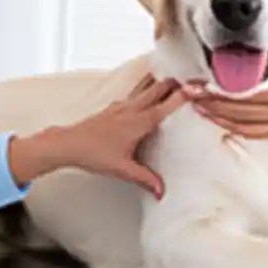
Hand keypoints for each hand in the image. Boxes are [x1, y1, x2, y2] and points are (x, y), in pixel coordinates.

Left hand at [8, 75, 185, 197]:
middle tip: (192, 78)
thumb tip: (162, 191)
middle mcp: (132, 109)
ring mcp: (121, 106)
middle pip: (158, 89)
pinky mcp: (113, 107)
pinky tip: (144, 91)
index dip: (184, 96)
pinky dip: (144, 87)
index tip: (198, 88)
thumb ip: (145, 179)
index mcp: (139, 122)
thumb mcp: (123, 169)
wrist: (68, 143)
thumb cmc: (93, 153)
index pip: (167, 105)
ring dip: (159, 81)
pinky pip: (133, 92)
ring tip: (172, 76)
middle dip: (176, 83)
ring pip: (145, 87)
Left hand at [189, 50, 267, 137]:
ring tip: (200, 108)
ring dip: (220, 116)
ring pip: (245, 122)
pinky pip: (259, 132)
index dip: (218, 87)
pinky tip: (224, 126)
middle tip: (189, 94)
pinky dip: (239, 129)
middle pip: (238, 106)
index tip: (199, 81)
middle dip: (211, 101)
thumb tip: (252, 49)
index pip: (242, 88)